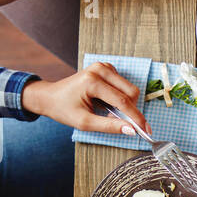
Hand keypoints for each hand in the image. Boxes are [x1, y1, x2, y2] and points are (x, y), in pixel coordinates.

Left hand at [23, 61, 149, 136]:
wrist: (50, 96)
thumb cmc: (64, 109)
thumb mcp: (85, 122)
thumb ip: (109, 126)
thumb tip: (131, 130)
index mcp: (92, 82)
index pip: (122, 100)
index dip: (136, 117)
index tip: (146, 130)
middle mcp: (99, 69)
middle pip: (131, 91)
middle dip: (131, 109)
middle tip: (119, 121)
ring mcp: (103, 66)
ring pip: (129, 88)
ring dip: (125, 103)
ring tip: (108, 111)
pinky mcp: (105, 68)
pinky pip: (123, 84)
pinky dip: (120, 96)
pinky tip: (107, 102)